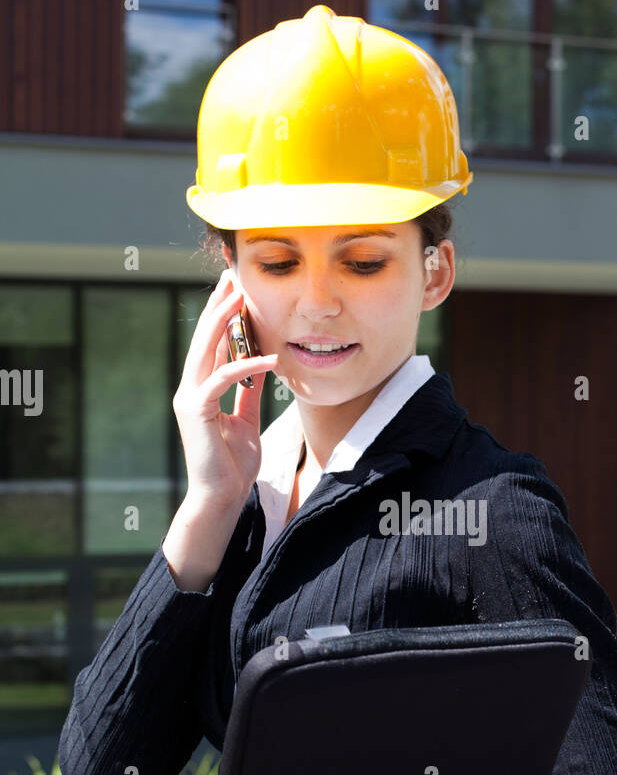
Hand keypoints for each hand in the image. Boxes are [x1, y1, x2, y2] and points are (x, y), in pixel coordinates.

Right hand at [172, 268, 279, 509]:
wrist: (222, 496)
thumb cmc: (233, 463)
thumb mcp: (246, 420)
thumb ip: (248, 393)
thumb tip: (260, 367)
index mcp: (202, 388)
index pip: (212, 345)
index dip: (224, 317)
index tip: (237, 291)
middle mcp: (191, 388)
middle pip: (204, 338)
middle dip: (219, 307)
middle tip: (233, 278)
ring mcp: (190, 398)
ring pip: (206, 350)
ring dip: (224, 322)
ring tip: (241, 298)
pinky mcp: (196, 411)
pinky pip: (222, 379)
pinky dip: (245, 366)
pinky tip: (268, 358)